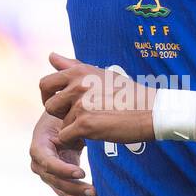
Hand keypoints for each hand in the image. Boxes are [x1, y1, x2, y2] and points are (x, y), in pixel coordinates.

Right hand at [29, 110, 94, 195]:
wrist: (59, 123)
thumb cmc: (63, 117)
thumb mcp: (65, 119)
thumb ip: (72, 129)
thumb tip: (87, 133)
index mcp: (38, 147)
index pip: (48, 162)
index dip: (63, 169)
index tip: (81, 172)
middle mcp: (39, 164)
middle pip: (55, 181)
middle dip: (74, 188)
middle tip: (94, 192)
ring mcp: (48, 176)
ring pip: (62, 192)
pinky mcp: (58, 183)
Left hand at [39, 52, 156, 145]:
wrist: (151, 110)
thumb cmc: (128, 92)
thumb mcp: (100, 73)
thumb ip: (72, 66)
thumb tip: (50, 55)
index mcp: (78, 72)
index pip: (45, 83)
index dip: (48, 97)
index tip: (59, 104)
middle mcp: (77, 85)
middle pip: (49, 105)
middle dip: (58, 115)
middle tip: (74, 119)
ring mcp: (80, 104)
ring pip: (61, 123)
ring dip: (72, 128)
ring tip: (92, 126)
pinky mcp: (85, 124)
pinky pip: (65, 137)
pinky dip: (75, 140)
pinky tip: (91, 136)